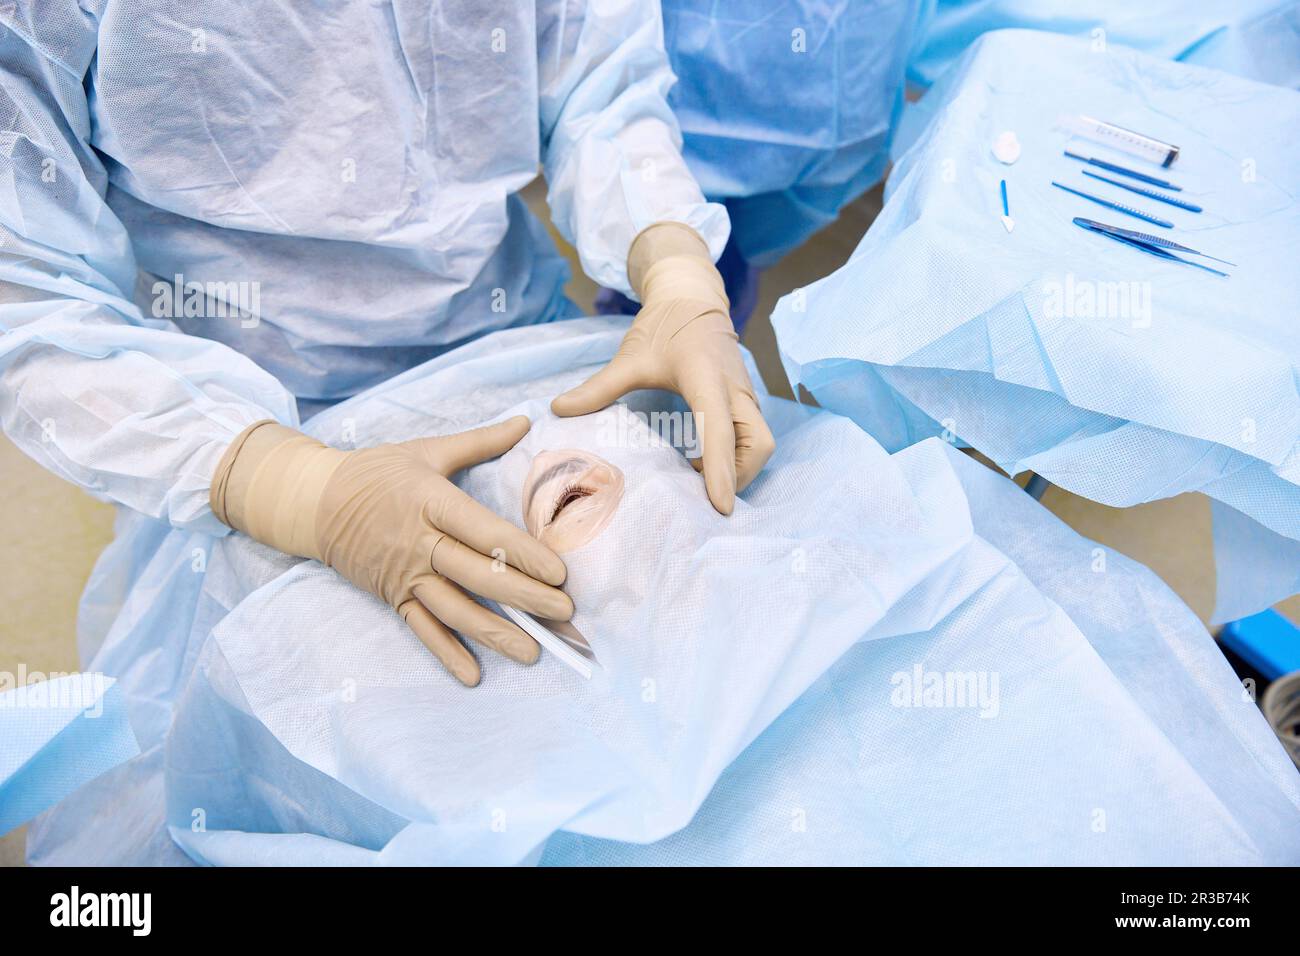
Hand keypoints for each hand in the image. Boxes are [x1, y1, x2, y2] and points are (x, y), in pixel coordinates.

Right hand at [211, 417, 569, 685]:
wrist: (314, 502)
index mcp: (431, 501)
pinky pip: (422, 629)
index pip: (483, 531)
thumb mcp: (426, 450)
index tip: (558, 572)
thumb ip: (480, 441)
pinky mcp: (392, 596)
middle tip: (565, 613)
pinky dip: (446, 653)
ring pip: (454, 609)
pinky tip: (473, 676)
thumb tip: (526, 420)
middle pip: (477, 574)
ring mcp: (405, 574)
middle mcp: (419, 542)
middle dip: (523, 597)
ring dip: (494, 633)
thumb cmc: (377, 472)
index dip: (521, 554)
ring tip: (533, 651)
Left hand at [552, 222, 774, 513]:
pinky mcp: (744, 398)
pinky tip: (702, 463)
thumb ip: (598, 387)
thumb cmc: (664, 325)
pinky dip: (736, 456)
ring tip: (698, 478)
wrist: (692, 296)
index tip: (720, 506)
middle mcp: (735, 389)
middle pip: (758, 445)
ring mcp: (744, 394)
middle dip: (738, 476)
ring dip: (739, 468)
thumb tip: (559, 409)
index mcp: (707, 378)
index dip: (721, 471)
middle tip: (703, 493)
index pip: (719, 431)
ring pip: (760, 443)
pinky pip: (752, 435)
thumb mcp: (630, 356)